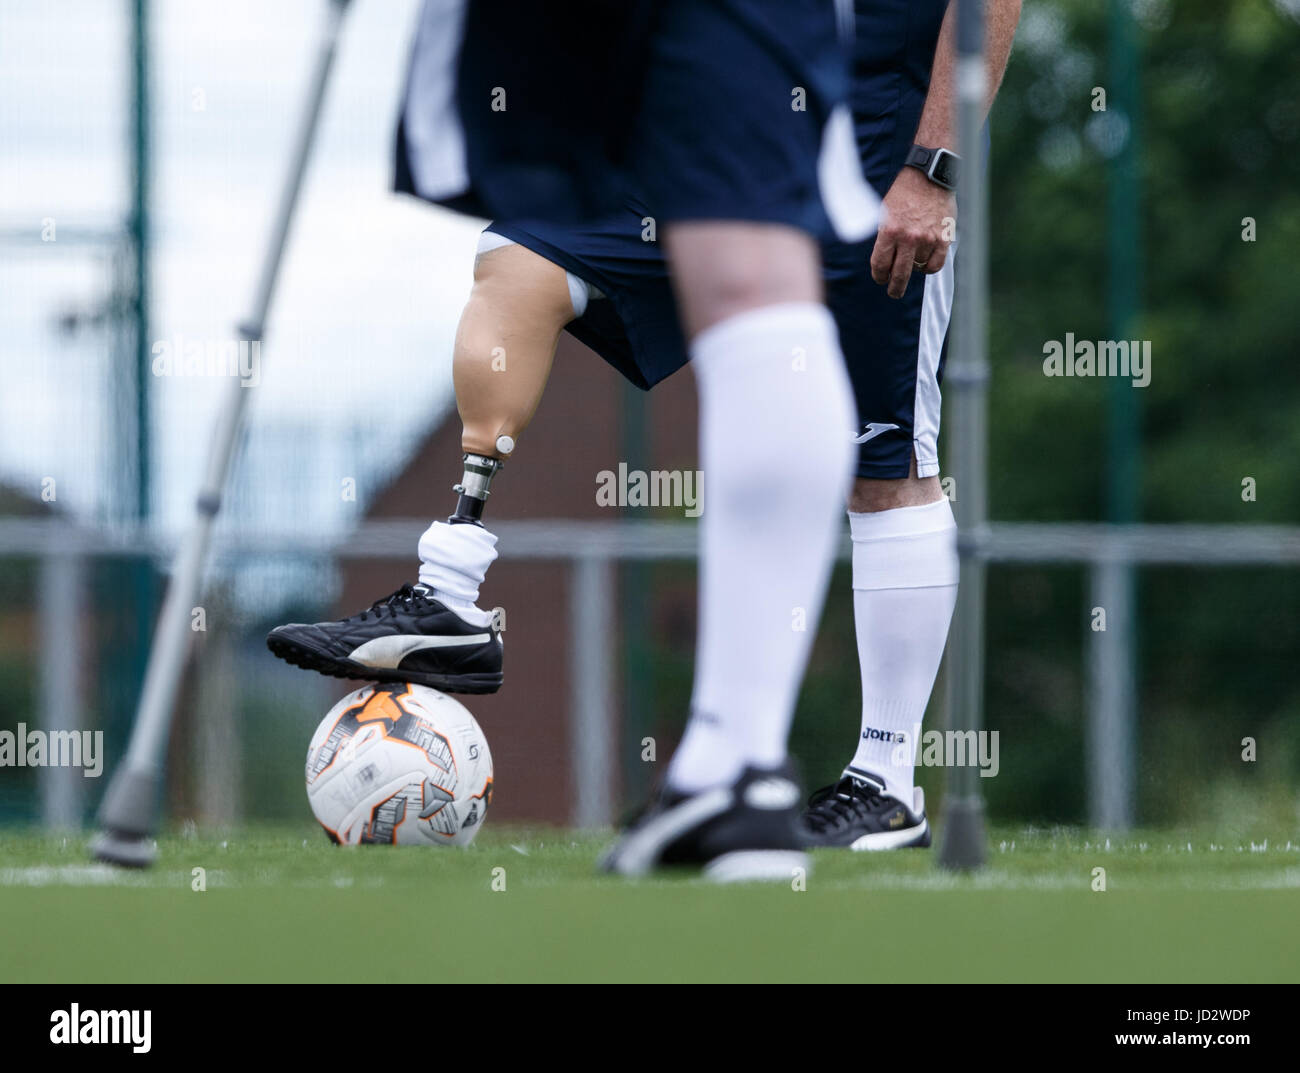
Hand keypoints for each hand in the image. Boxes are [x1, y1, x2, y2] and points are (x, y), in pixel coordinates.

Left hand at [869, 166, 956, 298]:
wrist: (929, 176)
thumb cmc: (903, 193)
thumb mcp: (884, 213)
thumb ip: (884, 237)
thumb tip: (883, 261)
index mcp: (888, 231)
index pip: (880, 265)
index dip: (879, 276)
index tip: (881, 278)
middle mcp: (908, 238)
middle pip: (899, 275)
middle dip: (894, 288)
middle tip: (894, 292)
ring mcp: (927, 239)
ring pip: (918, 268)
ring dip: (913, 268)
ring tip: (911, 261)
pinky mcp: (944, 238)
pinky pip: (936, 265)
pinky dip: (930, 267)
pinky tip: (925, 263)